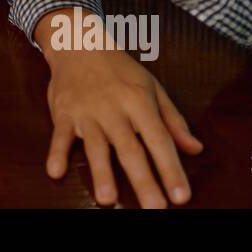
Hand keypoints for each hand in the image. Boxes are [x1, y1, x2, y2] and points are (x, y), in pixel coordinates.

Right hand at [39, 13, 202, 207]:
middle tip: (154, 209)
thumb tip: (196, 150)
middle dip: (143, 180)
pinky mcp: (63, 112)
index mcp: (140, 102)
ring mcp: (86, 111)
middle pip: (130, 149)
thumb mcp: (152, 88)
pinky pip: (58, 135)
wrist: (79, 42)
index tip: (181, 197)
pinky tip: (55, 171)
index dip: (171, 169)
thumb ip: (173, 121)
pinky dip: (55, 152)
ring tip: (107, 200)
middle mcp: (114, 109)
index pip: (159, 140)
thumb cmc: (120, 69)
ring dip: (101, 172)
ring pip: (95, 145)